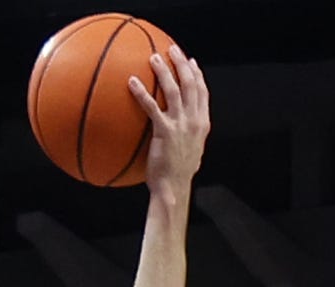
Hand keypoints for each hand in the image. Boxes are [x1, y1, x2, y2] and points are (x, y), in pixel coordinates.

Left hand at [132, 50, 209, 200]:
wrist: (174, 188)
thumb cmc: (178, 174)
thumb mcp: (190, 151)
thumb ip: (187, 135)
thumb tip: (178, 129)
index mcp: (202, 124)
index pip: (203, 92)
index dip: (197, 74)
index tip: (191, 61)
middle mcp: (194, 121)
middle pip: (191, 84)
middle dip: (182, 63)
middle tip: (172, 49)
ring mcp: (181, 125)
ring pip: (174, 90)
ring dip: (164, 71)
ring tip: (153, 57)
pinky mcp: (165, 131)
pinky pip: (152, 106)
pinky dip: (142, 92)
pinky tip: (131, 82)